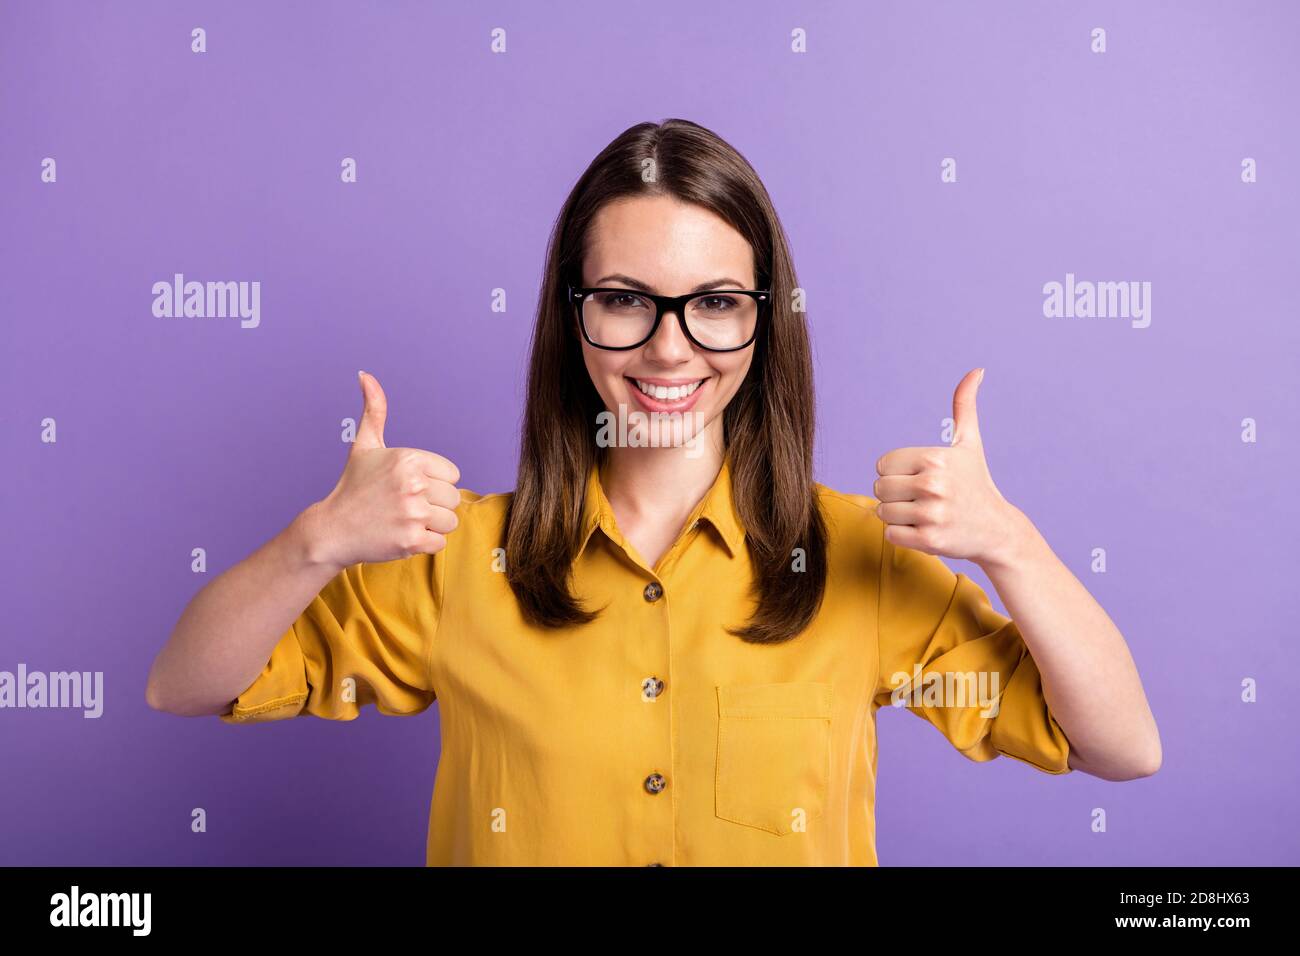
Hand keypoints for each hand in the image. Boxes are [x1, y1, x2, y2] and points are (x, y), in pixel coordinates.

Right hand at [301, 371, 461, 568]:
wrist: (331, 530)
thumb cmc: (352, 487)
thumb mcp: (364, 445)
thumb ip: (374, 410)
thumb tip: (365, 375)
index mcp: (408, 459)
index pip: (452, 475)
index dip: (433, 483)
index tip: (407, 487)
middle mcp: (413, 484)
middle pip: (453, 498)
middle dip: (433, 505)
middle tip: (403, 507)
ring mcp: (412, 513)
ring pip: (450, 521)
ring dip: (430, 525)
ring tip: (402, 520)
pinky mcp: (412, 540)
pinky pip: (440, 543)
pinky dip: (423, 543)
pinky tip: (400, 535)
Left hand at [873, 368, 1024, 566]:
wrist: (997, 529)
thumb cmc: (976, 483)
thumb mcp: (970, 444)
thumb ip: (964, 406)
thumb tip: (976, 370)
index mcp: (935, 458)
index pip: (883, 465)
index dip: (897, 473)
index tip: (920, 478)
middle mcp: (933, 484)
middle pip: (879, 488)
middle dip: (895, 495)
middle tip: (922, 499)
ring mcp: (931, 514)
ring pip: (882, 512)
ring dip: (897, 516)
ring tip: (924, 514)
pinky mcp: (929, 540)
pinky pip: (890, 534)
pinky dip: (902, 535)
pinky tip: (925, 529)